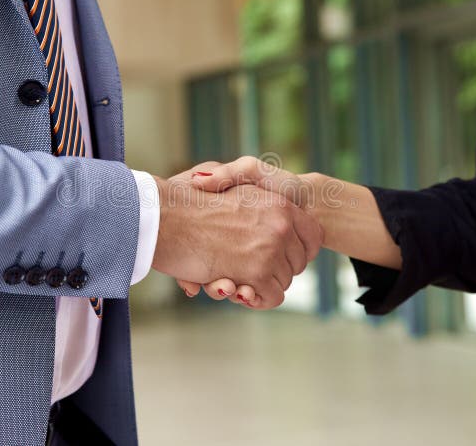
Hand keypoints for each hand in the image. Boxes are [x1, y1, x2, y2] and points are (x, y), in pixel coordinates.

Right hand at [152, 171, 321, 309]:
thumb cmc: (186, 197)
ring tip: (233, 278)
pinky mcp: (256, 271)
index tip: (279, 255)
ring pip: (283, 282)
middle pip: (297, 263)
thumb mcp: (224, 177)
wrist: (163, 215)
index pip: (313, 237)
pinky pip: (271, 296)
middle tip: (247, 269)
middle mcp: (281, 224)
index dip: (298, 251)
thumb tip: (265, 208)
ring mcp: (271, 249)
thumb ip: (246, 186)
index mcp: (278, 203)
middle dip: (275, 270)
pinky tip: (232, 287)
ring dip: (259, 286)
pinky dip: (255, 299)